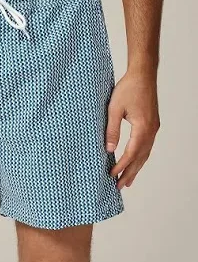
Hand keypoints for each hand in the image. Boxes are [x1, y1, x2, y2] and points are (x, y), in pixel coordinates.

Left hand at [106, 71, 159, 188]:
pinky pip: (146, 146)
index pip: (131, 153)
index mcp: (143, 128)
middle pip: (141, 158)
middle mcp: (151, 130)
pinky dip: (140, 157)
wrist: (143, 75)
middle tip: (120, 186)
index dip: (121, 166)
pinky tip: (134, 161)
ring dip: (136, 167)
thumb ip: (112, 130)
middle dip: (130, 173)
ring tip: (127, 180)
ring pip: (145, 153)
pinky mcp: (152, 124)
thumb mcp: (114, 109)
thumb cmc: (128, 89)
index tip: (112, 176)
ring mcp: (153, 128)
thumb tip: (109, 150)